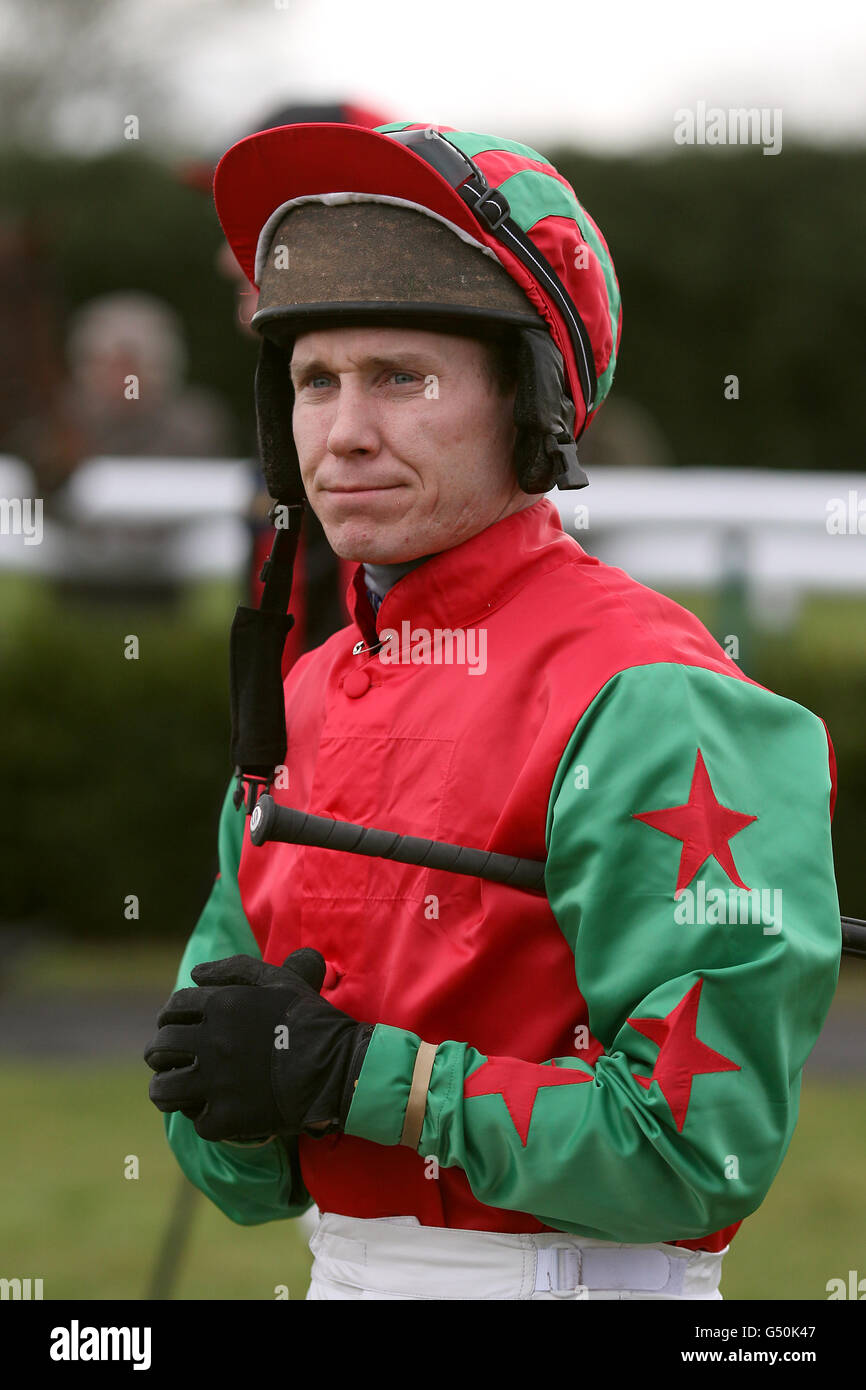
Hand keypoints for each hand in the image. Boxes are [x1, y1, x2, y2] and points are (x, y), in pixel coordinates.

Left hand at [144, 949, 372, 1142]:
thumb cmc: (311, 1019)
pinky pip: (197, 1121)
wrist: (339, 1067)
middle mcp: (211, 1041)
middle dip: (159, 1052)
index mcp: (222, 1004)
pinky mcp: (226, 1117)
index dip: (169, 1016)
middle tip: (168, 1059)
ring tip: (174, 1091)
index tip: (174, 1026)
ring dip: (165, 1089)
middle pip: (161, 1047)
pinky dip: (205, 1118)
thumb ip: (236, 969)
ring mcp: (216, 1082)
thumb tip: (195, 973)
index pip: (174, 1008)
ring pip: (164, 1090)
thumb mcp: (279, 980)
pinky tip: (216, 1111)